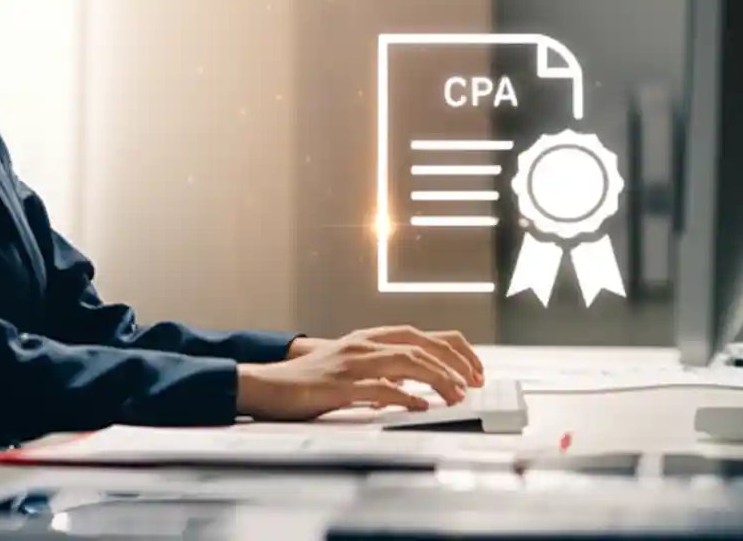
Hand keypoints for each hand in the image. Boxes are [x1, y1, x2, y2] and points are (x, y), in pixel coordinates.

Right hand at [238, 333, 472, 420]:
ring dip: (437, 378)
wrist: (267, 384)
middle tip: (475, 384)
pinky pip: (377, 388)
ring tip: (457, 395)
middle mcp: (363, 344)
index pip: (422, 335)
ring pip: (405, 361)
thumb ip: (382, 371)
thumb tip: (417, 385)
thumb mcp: (352, 367)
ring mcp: (351, 363)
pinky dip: (404, 396)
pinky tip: (421, 406)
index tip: (475, 369)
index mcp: (369, 338)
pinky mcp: (338, 386)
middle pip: (420, 344)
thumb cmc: (310, 379)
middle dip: (455, 363)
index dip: (454, 349)